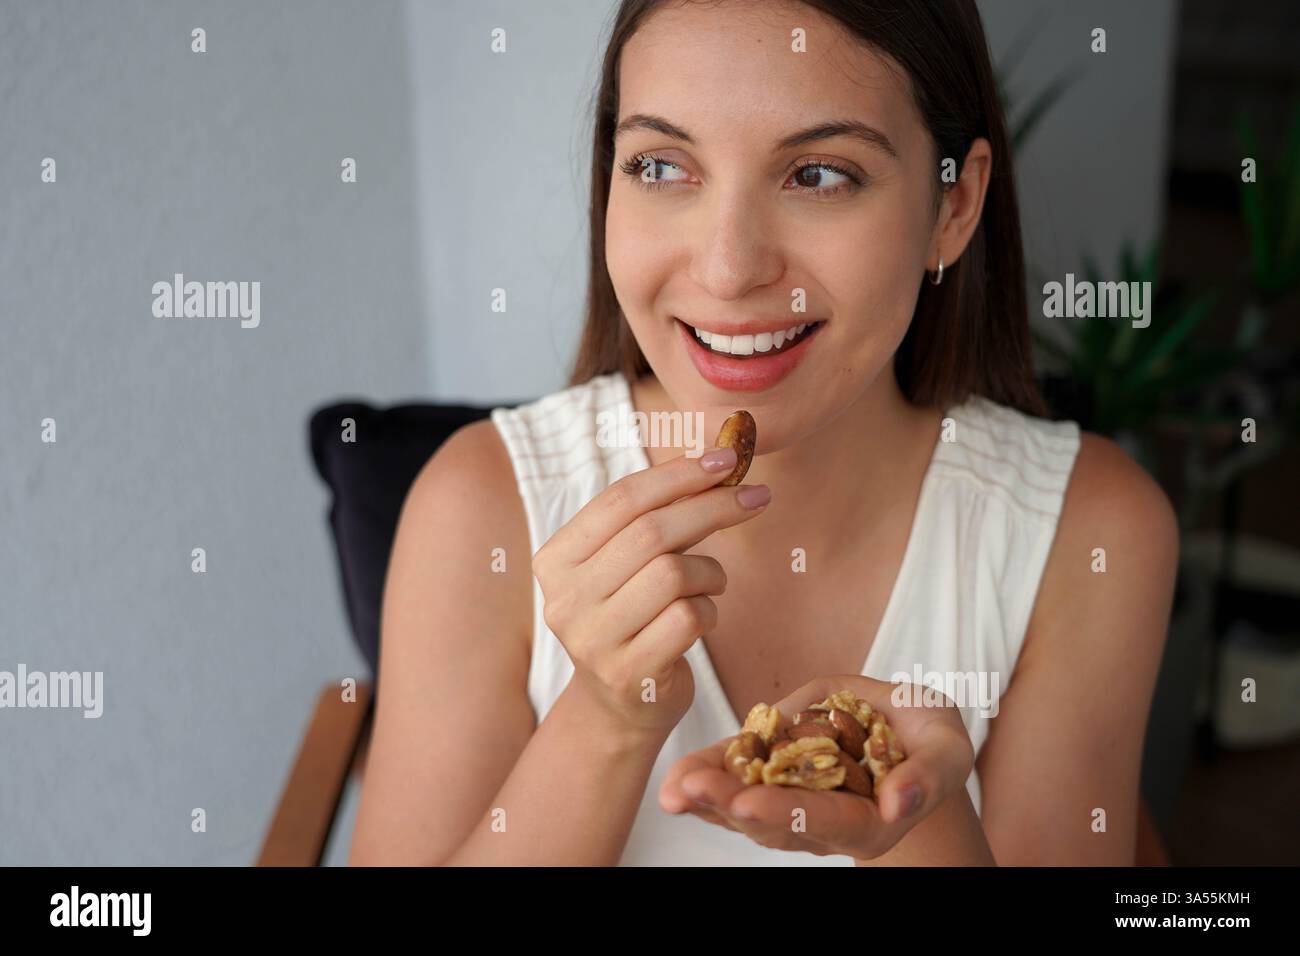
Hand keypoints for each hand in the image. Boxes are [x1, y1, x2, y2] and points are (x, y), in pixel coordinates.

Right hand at [531, 443, 771, 736]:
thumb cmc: (634, 618)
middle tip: (756, 498)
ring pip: (673, 574)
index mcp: (556, 559)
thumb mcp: (629, 565)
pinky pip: (689, 618)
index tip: (725, 461)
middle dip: (712, 507)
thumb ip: (658, 517)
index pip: (621, 499)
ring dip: (710, 572)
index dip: (678, 475)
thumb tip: (719, 463)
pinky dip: (709, 611)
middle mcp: (564, 598)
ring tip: (710, 585)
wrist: (619, 706)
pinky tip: (701, 620)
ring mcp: (592, 639)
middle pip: (651, 532)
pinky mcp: (628, 673)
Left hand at [658, 675, 974, 859]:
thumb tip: (900, 803)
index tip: (748, 804)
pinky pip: (735, 779)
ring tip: (673, 788)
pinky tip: (676, 777)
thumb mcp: (946, 747)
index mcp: (870, 821)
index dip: (786, 813)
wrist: (901, 728)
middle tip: (691, 791)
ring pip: (745, 808)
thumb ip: (929, 774)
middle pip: (773, 822)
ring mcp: (793, 801)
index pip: (826, 821)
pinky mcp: (771, 773)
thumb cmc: (929, 738)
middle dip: (730, 806)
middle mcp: (824, 823)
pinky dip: (705, 776)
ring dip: (707, 798)